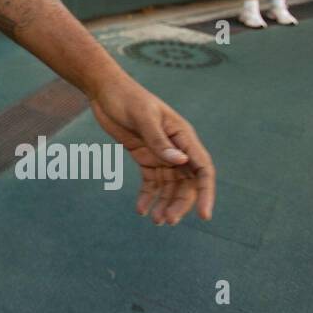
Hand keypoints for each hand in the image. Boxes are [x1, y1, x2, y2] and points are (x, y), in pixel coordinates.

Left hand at [91, 78, 214, 224]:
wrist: (105, 91)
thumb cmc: (126, 98)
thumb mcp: (142, 117)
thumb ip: (159, 140)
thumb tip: (181, 162)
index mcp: (183, 136)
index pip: (202, 169)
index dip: (206, 193)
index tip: (204, 215)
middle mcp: (176, 148)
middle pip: (187, 183)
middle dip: (180, 204)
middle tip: (168, 221)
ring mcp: (161, 154)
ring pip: (169, 186)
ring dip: (165, 204)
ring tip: (156, 221)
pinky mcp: (145, 157)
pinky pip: (151, 182)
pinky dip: (148, 197)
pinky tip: (141, 210)